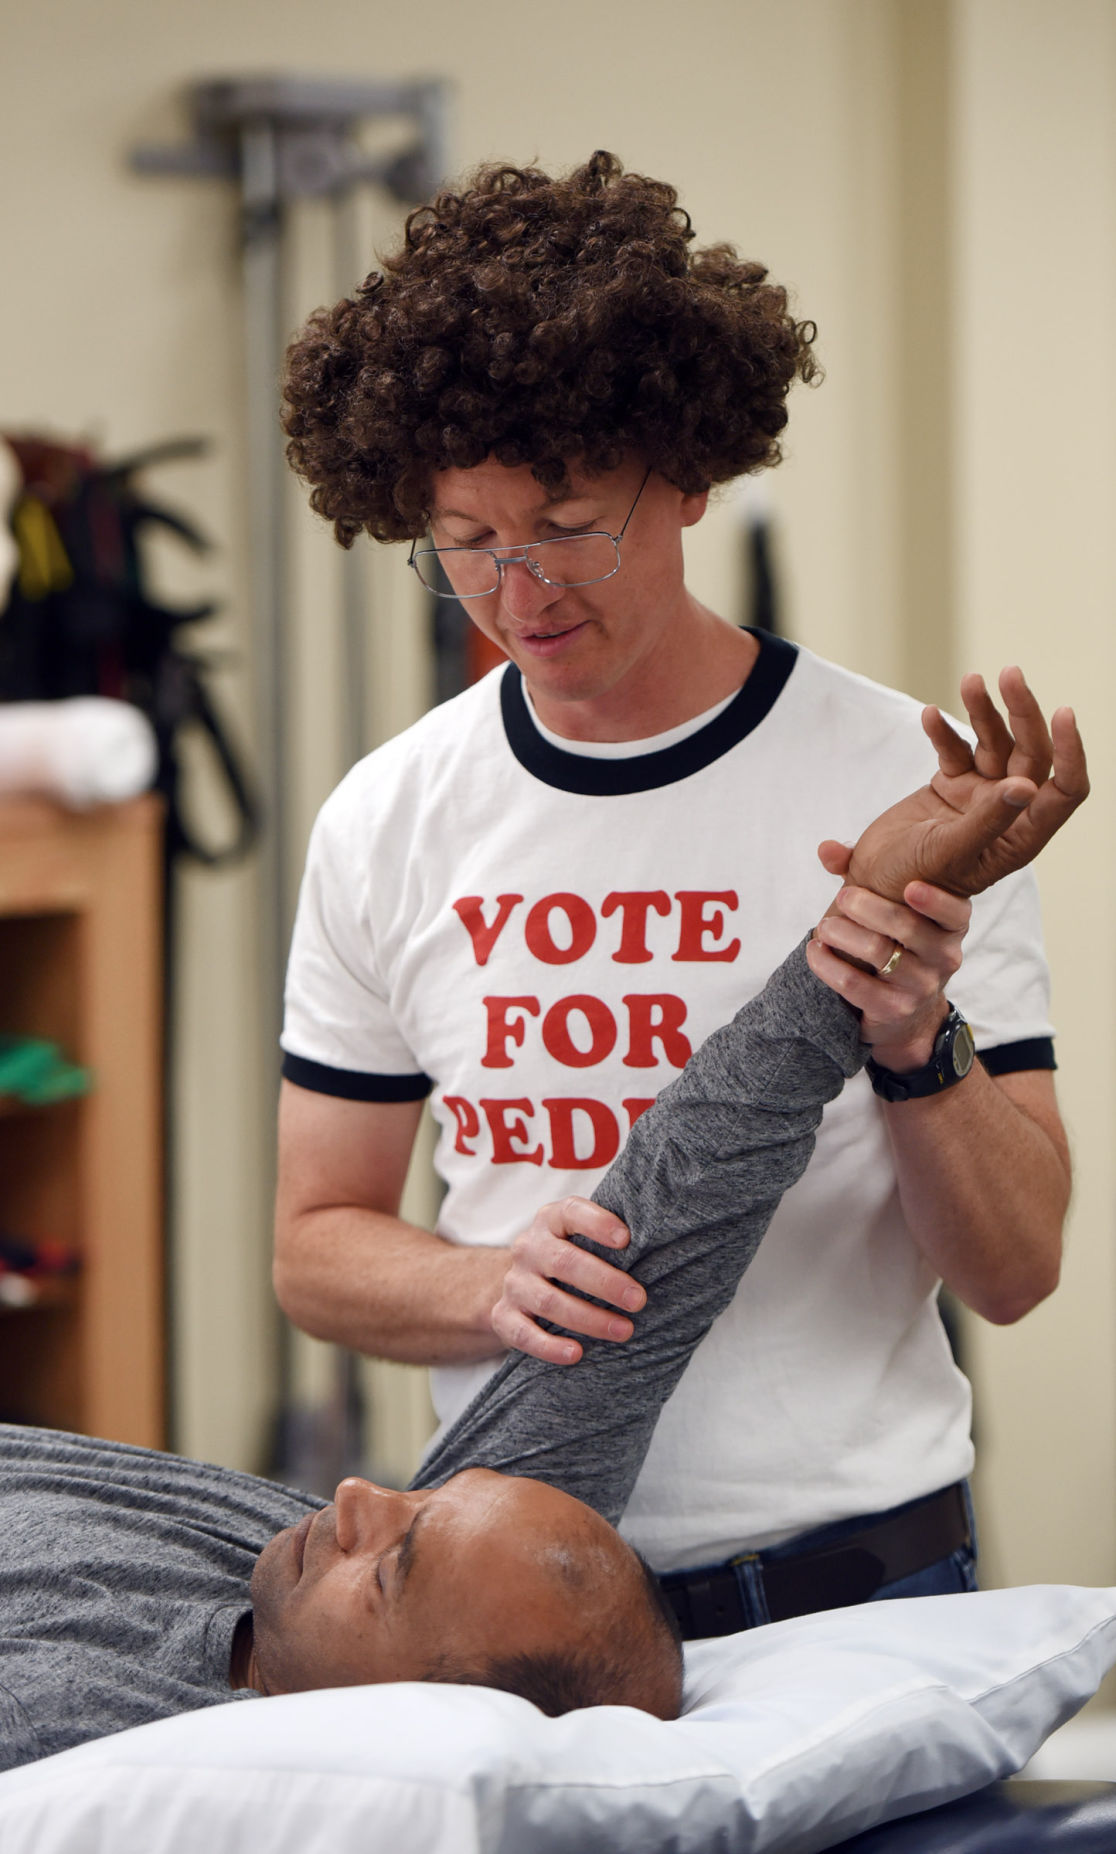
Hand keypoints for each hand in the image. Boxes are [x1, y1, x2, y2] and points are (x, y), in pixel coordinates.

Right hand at [490, 1196, 645, 1364]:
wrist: (522, 1282)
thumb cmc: (571, 1257)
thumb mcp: (583, 1237)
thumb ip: (612, 1237)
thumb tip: (665, 1249)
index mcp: (551, 1220)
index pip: (572, 1212)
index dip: (598, 1224)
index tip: (627, 1239)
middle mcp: (529, 1247)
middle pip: (564, 1262)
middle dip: (605, 1282)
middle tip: (639, 1300)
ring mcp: (514, 1283)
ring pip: (549, 1301)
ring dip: (589, 1319)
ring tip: (624, 1331)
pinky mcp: (502, 1316)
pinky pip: (522, 1333)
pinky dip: (549, 1346)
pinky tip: (576, 1353)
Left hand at [808, 880, 968, 1068]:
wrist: (904, 1009)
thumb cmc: (895, 940)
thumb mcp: (889, 905)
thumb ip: (860, 871)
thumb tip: (826, 848)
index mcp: (952, 925)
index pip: (955, 911)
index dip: (935, 900)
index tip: (909, 887)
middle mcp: (945, 956)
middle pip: (906, 926)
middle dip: (868, 908)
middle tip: (842, 898)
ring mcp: (922, 985)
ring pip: (878, 953)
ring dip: (843, 935)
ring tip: (823, 927)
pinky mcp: (895, 1008)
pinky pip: (855, 984)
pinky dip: (828, 965)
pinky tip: (814, 951)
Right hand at [817, 667, 1087, 904]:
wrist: (869, 889)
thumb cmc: (911, 885)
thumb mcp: (950, 853)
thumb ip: (988, 820)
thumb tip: (1027, 786)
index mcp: (1020, 837)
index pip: (1064, 790)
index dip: (1072, 752)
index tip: (1063, 713)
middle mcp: (1006, 813)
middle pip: (1031, 753)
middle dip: (1023, 712)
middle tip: (1008, 675)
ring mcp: (978, 798)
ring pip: (994, 743)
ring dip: (983, 711)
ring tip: (971, 681)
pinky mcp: (949, 787)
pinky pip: (955, 750)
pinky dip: (943, 732)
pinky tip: (929, 714)